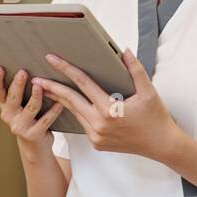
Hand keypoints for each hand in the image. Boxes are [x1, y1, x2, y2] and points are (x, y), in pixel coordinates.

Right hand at [0, 65, 63, 150]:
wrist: (34, 146)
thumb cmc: (29, 118)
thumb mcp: (19, 105)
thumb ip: (19, 90)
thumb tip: (28, 64)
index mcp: (4, 105)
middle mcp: (9, 116)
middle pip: (12, 98)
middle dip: (17, 85)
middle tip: (23, 72)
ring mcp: (20, 126)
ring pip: (30, 108)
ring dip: (36, 96)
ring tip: (41, 86)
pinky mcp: (34, 134)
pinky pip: (46, 120)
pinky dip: (54, 110)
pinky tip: (60, 102)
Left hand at [34, 48, 179, 161]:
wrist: (161, 145)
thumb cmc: (156, 117)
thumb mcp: (148, 91)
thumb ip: (135, 69)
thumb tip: (124, 50)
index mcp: (109, 110)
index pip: (82, 84)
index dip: (66, 69)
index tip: (52, 59)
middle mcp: (98, 125)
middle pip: (70, 100)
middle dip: (51, 88)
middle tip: (35, 78)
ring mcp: (96, 137)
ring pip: (75, 113)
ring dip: (60, 100)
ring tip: (45, 89)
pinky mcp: (96, 144)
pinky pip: (82, 124)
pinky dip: (76, 112)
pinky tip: (67, 104)